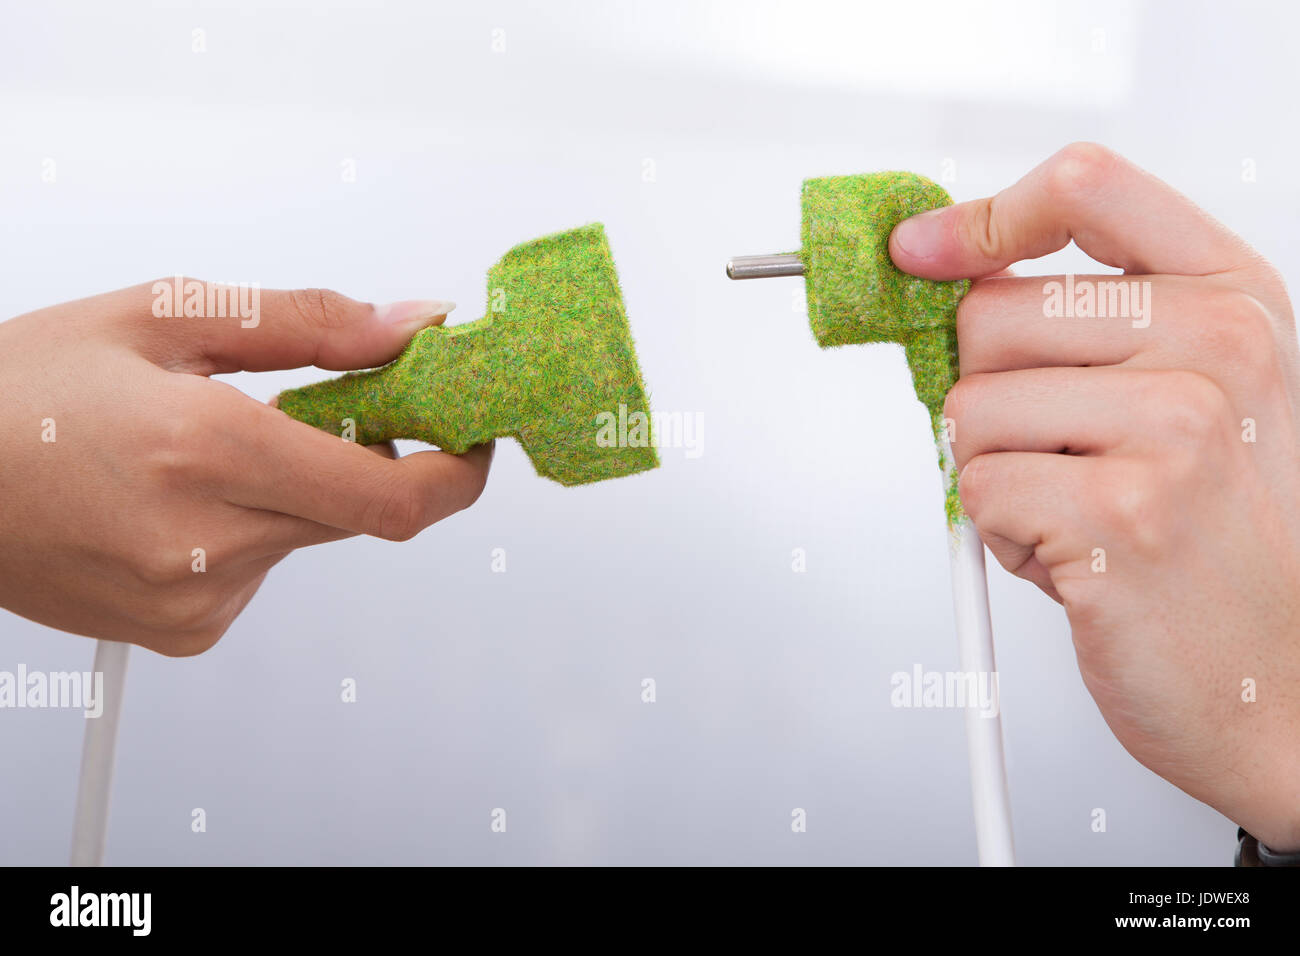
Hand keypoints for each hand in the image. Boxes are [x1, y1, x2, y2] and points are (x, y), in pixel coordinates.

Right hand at [0, 282, 492, 655]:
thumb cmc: (19, 391)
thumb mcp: (164, 315)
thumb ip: (307, 323)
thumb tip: (409, 326)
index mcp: (203, 449)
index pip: (392, 497)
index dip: (457, 473)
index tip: (472, 438)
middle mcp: (203, 542)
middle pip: (362, 513)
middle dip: (371, 458)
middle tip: (331, 407)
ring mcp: (192, 600)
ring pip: (311, 538)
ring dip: (297, 491)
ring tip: (207, 449)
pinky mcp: (182, 631)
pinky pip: (264, 572)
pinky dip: (252, 529)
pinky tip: (179, 500)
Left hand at [890, 143, 1299, 850]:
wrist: (1280, 676)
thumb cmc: (1211, 535)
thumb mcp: (1187, 393)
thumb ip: (1084, 322)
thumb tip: (936, 272)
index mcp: (1231, 297)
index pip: (1086, 185)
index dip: (979, 218)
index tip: (922, 253)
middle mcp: (1218, 345)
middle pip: (987, 313)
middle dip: (989, 396)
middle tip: (1062, 456)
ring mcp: (1176, 428)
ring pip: (968, 409)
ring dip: (995, 475)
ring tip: (1078, 513)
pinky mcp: (1121, 511)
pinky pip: (975, 490)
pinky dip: (999, 536)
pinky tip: (1075, 558)